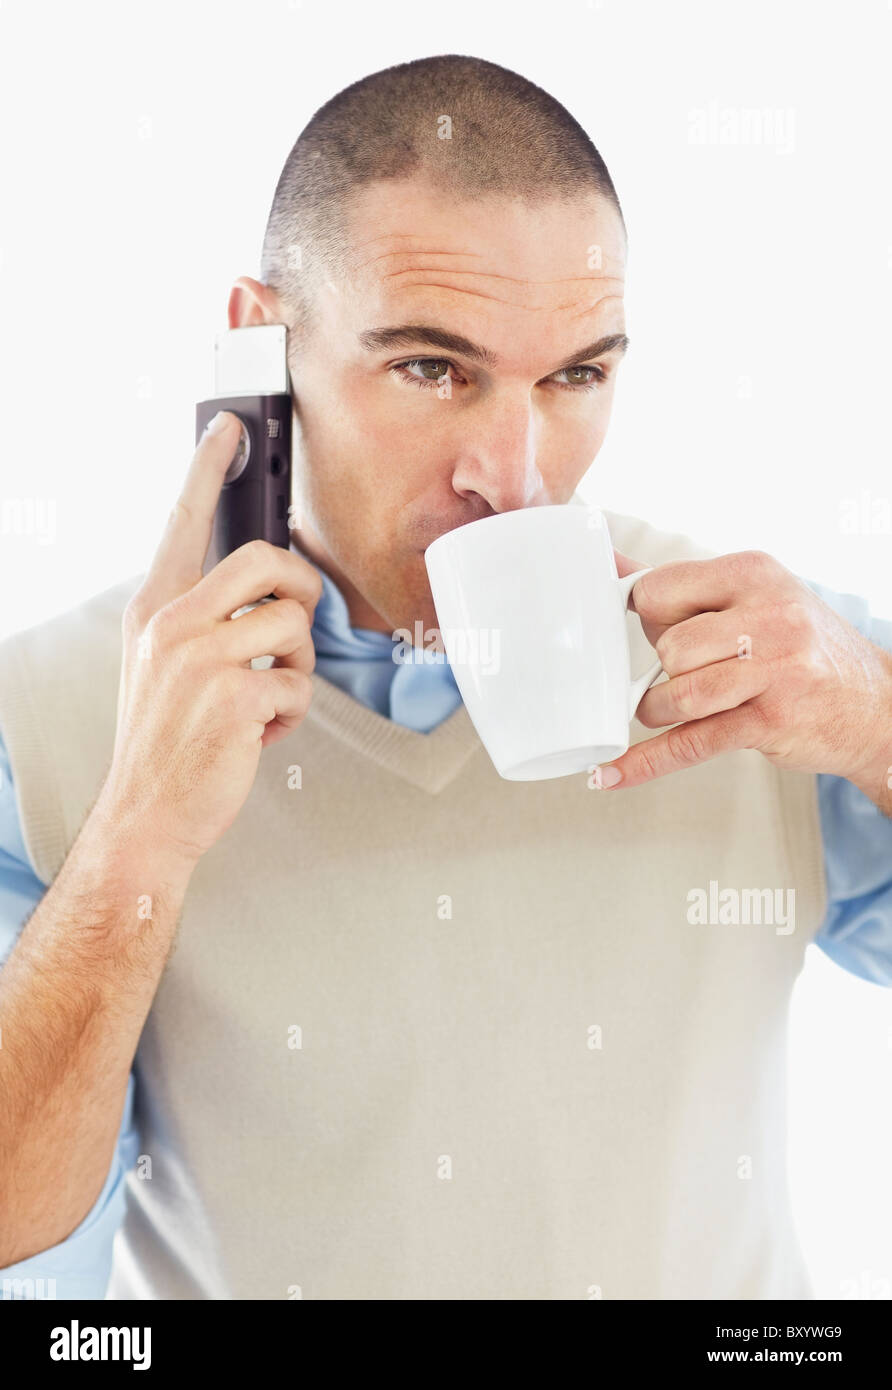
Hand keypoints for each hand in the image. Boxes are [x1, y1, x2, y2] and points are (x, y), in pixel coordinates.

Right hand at [95, 412, 322, 865]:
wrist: (147, 815)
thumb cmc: (166, 743)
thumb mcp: (162, 668)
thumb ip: (202, 623)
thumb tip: (268, 594)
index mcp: (154, 610)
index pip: (182, 522)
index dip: (207, 469)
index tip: (229, 427)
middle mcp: (171, 624)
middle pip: (266, 560)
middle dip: (301, 589)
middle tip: (297, 620)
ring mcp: (201, 658)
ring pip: (293, 623)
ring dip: (297, 666)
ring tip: (267, 695)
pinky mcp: (235, 696)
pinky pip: (300, 683)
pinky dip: (292, 714)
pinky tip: (261, 731)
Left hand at [597, 548, 891, 803]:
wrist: (875, 704)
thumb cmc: (801, 650)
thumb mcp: (752, 598)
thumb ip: (681, 587)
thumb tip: (611, 567)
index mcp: (754, 573)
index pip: (658, 590)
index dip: (649, 618)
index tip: (660, 631)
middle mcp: (769, 615)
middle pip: (668, 648)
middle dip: (665, 670)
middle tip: (692, 673)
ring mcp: (774, 670)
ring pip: (678, 693)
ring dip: (660, 709)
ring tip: (672, 709)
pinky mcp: (770, 721)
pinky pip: (692, 742)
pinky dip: (647, 761)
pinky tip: (614, 773)